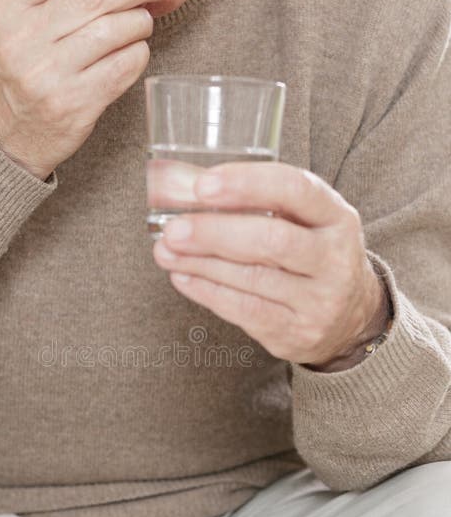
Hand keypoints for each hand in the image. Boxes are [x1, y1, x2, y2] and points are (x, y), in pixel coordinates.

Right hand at [0, 0, 179, 179]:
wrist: (7, 133)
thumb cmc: (24, 69)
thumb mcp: (20, 23)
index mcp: (8, 9)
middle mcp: (25, 40)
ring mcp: (49, 76)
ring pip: (114, 29)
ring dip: (140, 21)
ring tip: (142, 23)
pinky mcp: (75, 105)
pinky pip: (123, 67)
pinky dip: (138, 54)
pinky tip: (134, 52)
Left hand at [153, 163, 389, 369]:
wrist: (351, 317)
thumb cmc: (312, 254)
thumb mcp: (306, 221)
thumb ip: (260, 203)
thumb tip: (187, 190)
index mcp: (337, 217)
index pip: (296, 190)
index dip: (247, 184)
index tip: (203, 185)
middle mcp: (335, 258)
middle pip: (272, 241)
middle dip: (215, 232)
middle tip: (174, 228)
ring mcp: (318, 300)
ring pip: (252, 278)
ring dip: (201, 263)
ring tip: (166, 250)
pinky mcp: (296, 332)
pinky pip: (243, 310)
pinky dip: (206, 291)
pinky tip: (182, 276)